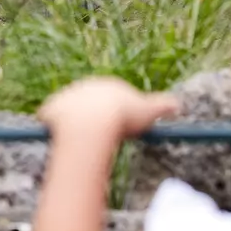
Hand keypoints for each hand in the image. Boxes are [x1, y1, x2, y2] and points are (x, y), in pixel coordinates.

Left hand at [37, 77, 178, 144]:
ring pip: (69, 112)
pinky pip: (51, 119)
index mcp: (108, 86)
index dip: (115, 116)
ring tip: (77, 144)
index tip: (116, 131)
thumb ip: (164, 106)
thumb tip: (180, 104)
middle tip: (97, 140)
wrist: (93, 122)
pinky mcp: (51, 108)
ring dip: (71, 123)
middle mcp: (86, 86)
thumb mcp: (149, 111)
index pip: (112, 100)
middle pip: (89, 104)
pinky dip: (53, 128)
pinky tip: (60, 141)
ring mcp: (67, 96)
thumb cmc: (123, 116)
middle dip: (92, 118)